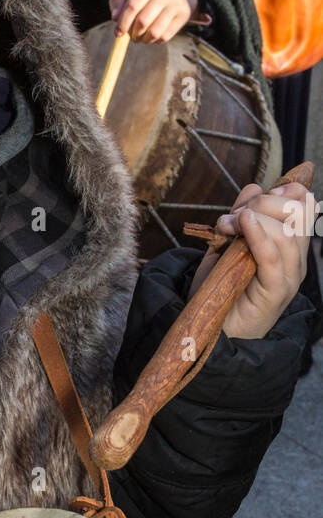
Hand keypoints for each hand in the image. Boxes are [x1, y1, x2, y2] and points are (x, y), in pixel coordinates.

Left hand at [109, 0, 197, 42]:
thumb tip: (115, 17)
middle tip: (131, 36)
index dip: (123, 22)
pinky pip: (164, 37)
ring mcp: (176, 4)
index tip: (117, 33)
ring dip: (143, 40)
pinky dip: (154, 41)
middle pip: (143, 21)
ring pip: (154, 32)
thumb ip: (117, 1)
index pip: (133, 5)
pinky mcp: (183, 16)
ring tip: (140, 37)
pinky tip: (152, 36)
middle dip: (133, 33)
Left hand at [187, 180, 315, 339]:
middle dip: (262, 202)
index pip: (306, 203)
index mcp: (290, 247)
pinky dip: (259, 234)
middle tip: (233, 217)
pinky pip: (273, 256)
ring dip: (253, 217)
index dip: (284, 189)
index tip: (252, 198)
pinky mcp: (275, 292)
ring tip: (227, 226)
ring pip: (287, 231)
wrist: (211, 331)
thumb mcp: (228, 243)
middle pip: (298, 211)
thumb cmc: (220, 290)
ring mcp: (289, 277)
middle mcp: (296, 260)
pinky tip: (244, 223)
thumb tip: (254, 186)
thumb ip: (241, 215)